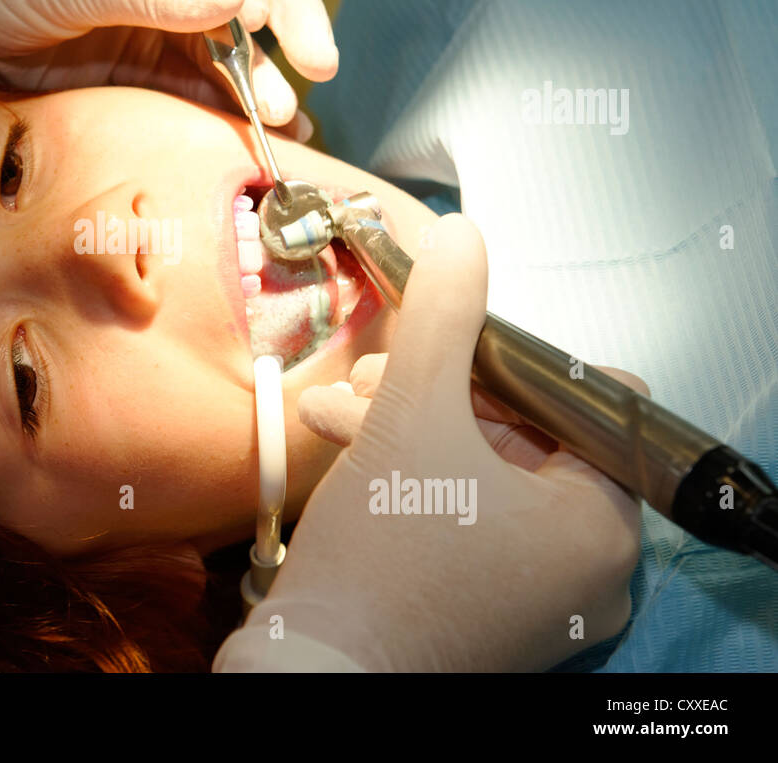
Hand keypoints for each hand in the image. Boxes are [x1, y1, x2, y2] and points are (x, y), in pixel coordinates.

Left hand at [0, 0, 336, 135]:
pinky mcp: (141, 65)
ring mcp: (158, 13)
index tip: (245, 4)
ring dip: (264, 72)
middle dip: (287, 17)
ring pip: (236, 37)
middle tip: (313, 62)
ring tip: (278, 112)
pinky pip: (202, 82)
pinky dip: (231, 104)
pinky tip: (256, 126)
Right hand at [226, 214, 642, 671]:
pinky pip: (462, 516)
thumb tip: (461, 237)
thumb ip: (444, 318)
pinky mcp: (486, 606)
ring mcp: (536, 592)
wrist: (315, 674)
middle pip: (522, 434)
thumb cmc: (381, 559)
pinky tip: (343, 449)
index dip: (509, 360)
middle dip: (434, 390)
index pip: (585, 402)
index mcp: (598, 521)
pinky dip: (409, 477)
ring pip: (479, 472)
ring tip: (335, 413)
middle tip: (374, 375)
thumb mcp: (411, 416)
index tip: (446, 348)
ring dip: (405, 427)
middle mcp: (585, 566)